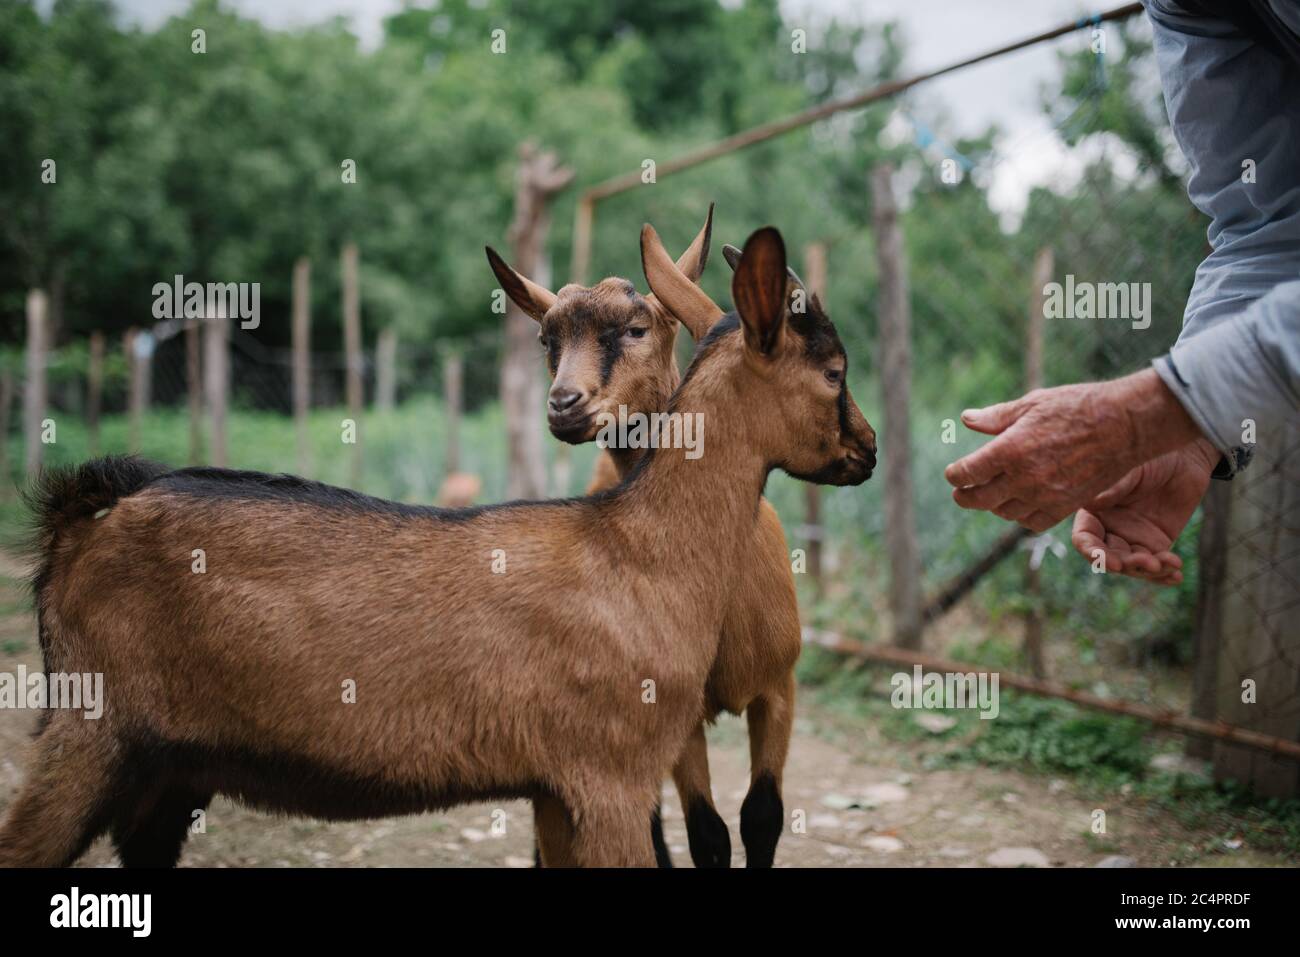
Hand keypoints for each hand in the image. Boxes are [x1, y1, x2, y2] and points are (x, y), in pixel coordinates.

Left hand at [944, 369, 1203, 531]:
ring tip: (992, 495)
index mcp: (1009, 450)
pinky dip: (1020, 517)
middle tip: (961, 493)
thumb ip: (996, 417)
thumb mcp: (1031, 404)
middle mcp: (1023, 478)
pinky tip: (1019, 505)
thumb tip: (967, 419)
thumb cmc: (1076, 407)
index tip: (953, 474)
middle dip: (965, 496)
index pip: (967, 473)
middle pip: (980, 498)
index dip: (955, 475)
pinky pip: (1032, 522)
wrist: (1123, 425)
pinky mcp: (1066, 506)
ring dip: (993, 506)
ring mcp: (1045, 495)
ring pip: (1005, 512)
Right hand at [1070, 438, 1217, 584]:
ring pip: (1134, 566)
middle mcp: (1110, 528)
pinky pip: (1157, 565)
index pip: (1084, 538)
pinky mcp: (1157, 544)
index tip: (1113, 562)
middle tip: (1148, 563)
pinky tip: (1176, 577)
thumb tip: (1092, 502)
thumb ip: (1113, 486)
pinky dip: (1164, 575)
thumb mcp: (1132, 469)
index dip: (1093, 553)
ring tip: (1170, 563)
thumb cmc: (1153, 458)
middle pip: (1109, 557)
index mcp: (1095, 511)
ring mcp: (1133, 538)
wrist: (1187, 458)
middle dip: (1127, 564)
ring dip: (1149, 570)